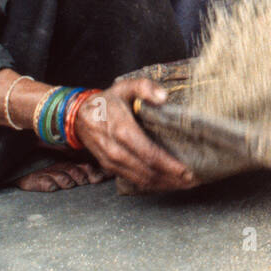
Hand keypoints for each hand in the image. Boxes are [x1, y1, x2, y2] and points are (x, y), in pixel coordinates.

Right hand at [73, 78, 196, 191]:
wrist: (77, 116)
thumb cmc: (107, 101)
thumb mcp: (124, 86)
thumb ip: (144, 87)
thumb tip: (163, 97)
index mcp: (122, 130)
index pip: (149, 154)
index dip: (170, 165)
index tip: (188, 171)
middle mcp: (116, 150)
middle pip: (148, 172)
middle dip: (172, 179)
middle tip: (193, 181)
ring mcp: (112, 162)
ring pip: (141, 180)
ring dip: (163, 184)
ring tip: (184, 184)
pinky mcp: (110, 168)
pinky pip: (133, 180)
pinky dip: (151, 184)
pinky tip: (166, 183)